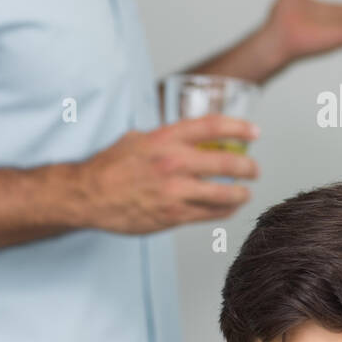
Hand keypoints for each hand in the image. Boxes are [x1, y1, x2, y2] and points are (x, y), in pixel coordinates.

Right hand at [79, 114, 259, 233]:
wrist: (87, 195)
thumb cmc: (109, 166)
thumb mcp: (136, 139)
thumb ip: (163, 137)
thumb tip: (185, 136)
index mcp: (166, 138)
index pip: (213, 127)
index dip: (239, 128)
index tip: (254, 132)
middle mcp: (174, 162)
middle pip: (227, 163)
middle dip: (248, 167)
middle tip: (254, 170)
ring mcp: (175, 190)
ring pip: (224, 193)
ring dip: (242, 193)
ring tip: (246, 193)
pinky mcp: (173, 215)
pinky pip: (210, 214)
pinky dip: (225, 211)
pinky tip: (229, 208)